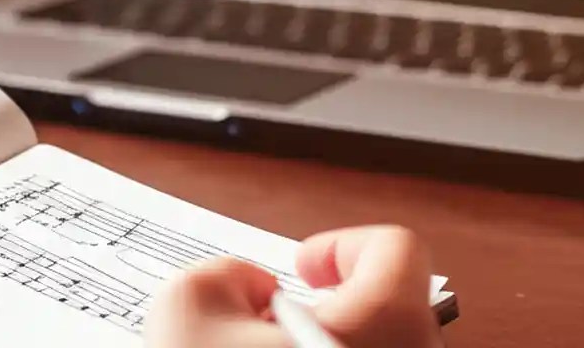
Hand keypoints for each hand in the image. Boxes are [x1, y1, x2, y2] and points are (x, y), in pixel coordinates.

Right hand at [145, 226, 442, 347]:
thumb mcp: (186, 308)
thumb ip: (220, 271)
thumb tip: (242, 287)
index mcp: (384, 323)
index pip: (396, 248)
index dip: (339, 246)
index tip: (304, 267)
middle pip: (392, 304)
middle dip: (330, 306)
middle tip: (276, 325)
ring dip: (330, 345)